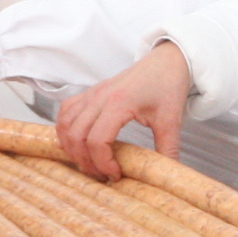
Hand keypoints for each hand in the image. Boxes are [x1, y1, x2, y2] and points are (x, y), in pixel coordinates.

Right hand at [57, 40, 192, 181]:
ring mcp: (92, 93)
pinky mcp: (90, 92)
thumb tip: (166, 175)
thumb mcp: (171, 120)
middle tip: (102, 174)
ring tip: (89, 162)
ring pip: (65, 124)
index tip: (116, 174)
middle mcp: (99, 97)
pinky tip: (77, 143)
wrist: (166, 61)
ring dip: (71, 147)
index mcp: (119, 103)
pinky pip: (66, 112)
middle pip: (76, 135)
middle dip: (85, 161)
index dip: (102, 163)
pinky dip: (66, 130)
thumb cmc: (168, 85)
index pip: (97, 140)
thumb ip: (168, 149)